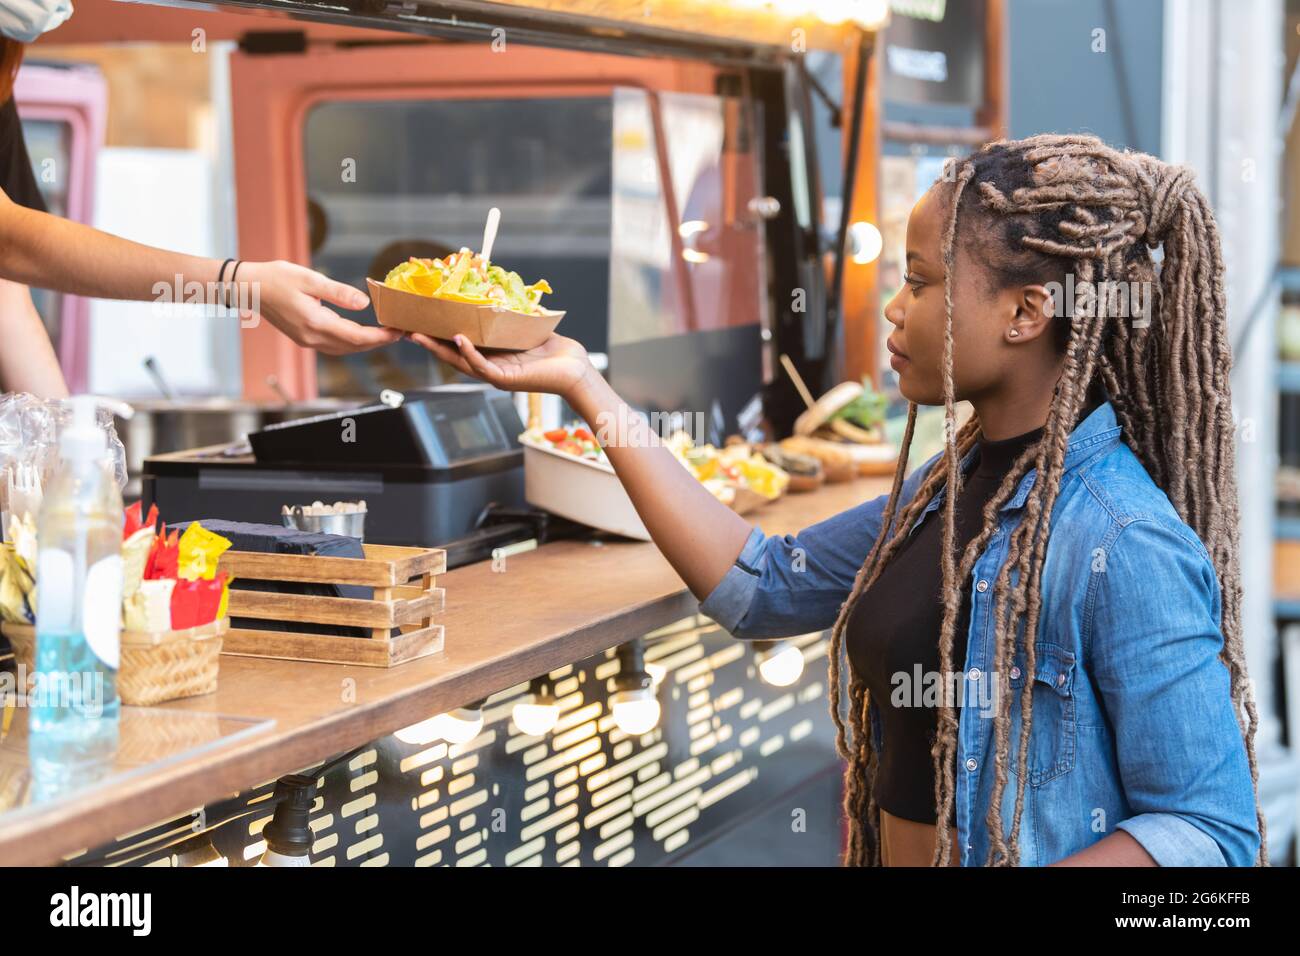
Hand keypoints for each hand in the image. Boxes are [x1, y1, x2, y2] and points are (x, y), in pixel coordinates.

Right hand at [239, 260, 402, 354]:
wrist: (248, 288)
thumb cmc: (276, 278)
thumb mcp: (309, 278)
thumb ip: (338, 292)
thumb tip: (364, 303)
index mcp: (314, 322)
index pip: (356, 337)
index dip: (380, 337)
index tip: (398, 331)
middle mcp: (312, 337)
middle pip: (354, 347)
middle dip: (379, 341)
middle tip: (400, 331)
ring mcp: (307, 340)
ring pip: (345, 349)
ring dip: (367, 343)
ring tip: (386, 332)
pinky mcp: (305, 338)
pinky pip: (335, 345)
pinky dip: (352, 341)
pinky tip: (363, 333)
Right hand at [410, 331, 596, 400]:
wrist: (575, 369)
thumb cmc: (555, 350)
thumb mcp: (526, 327)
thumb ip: (508, 316)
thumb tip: (497, 289)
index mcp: (492, 356)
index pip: (459, 346)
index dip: (438, 335)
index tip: (420, 322)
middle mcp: (490, 367)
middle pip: (451, 355)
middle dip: (428, 343)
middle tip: (407, 330)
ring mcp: (496, 375)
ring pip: (460, 363)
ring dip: (439, 349)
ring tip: (419, 336)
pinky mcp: (505, 379)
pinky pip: (481, 366)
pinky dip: (468, 353)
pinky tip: (457, 339)